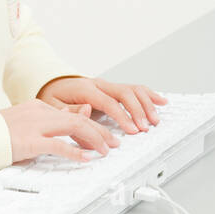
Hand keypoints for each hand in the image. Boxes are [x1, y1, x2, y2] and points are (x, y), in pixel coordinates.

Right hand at [0, 99, 120, 163]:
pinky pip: (59, 145)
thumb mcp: (31, 119)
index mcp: (41, 106)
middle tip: (114, 143)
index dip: (94, 126)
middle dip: (101, 132)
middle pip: (80, 120)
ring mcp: (37, 126)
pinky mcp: (31, 141)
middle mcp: (42, 113)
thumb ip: (54, 117)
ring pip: (75, 128)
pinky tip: (87, 158)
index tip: (105, 136)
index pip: (74, 115)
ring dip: (95, 140)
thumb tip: (80, 114)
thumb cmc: (2, 131)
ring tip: (106, 150)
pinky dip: (76, 152)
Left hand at [37, 76, 167, 134]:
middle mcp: (100, 84)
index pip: (108, 102)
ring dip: (147, 104)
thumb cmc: (54, 97)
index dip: (122, 116)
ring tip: (155, 119)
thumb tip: (86, 113)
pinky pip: (135, 89)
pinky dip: (149, 95)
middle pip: (125, 93)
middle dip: (138, 111)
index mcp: (86, 89)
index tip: (132, 130)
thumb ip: (69, 112)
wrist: (53, 84)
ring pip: (133, 89)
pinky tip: (161, 101)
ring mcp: (108, 85)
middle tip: (145, 127)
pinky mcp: (114, 88)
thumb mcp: (53, 106)